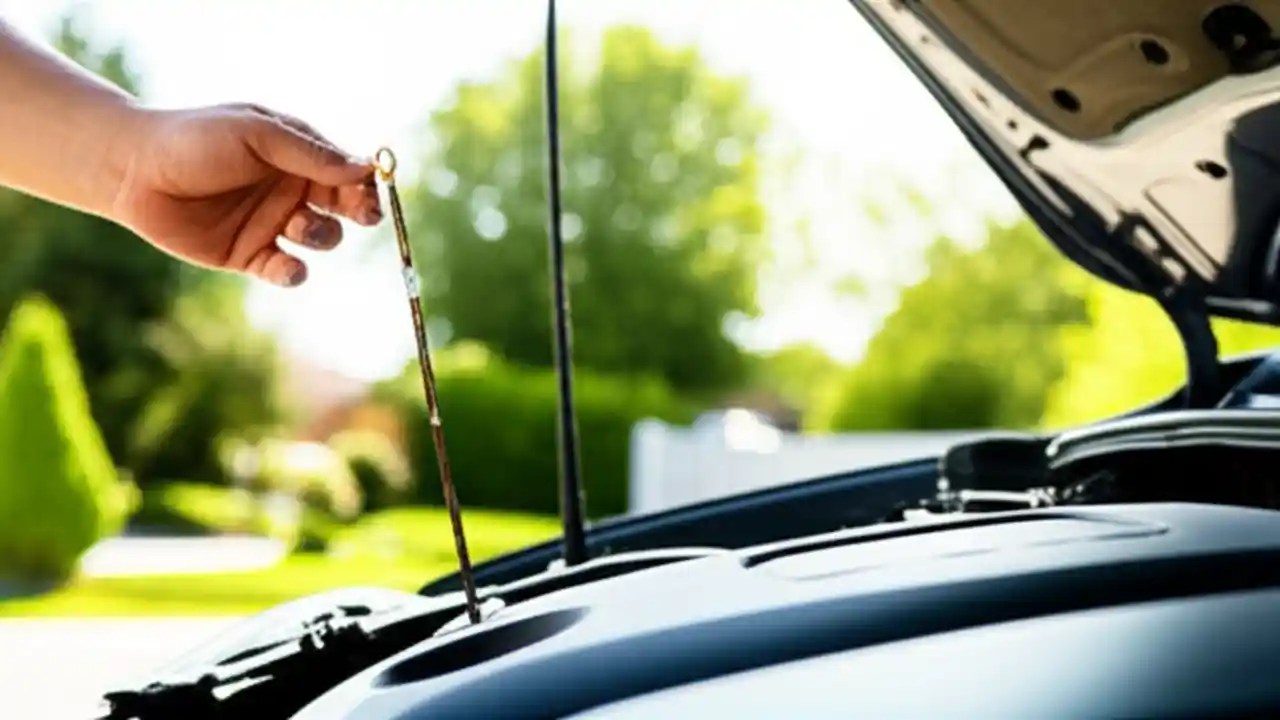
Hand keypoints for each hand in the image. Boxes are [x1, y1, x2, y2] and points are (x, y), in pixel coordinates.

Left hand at [108, 103, 380, 286]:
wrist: (133, 170)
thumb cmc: (195, 139)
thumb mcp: (257, 135)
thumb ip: (311, 154)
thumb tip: (365, 168)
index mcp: (297, 154)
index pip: (347, 172)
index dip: (365, 183)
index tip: (371, 192)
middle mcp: (290, 189)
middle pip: (344, 207)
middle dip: (358, 211)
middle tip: (362, 215)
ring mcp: (271, 223)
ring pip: (321, 238)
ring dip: (321, 234)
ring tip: (296, 225)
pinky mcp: (249, 255)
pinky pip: (286, 270)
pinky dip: (293, 272)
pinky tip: (289, 266)